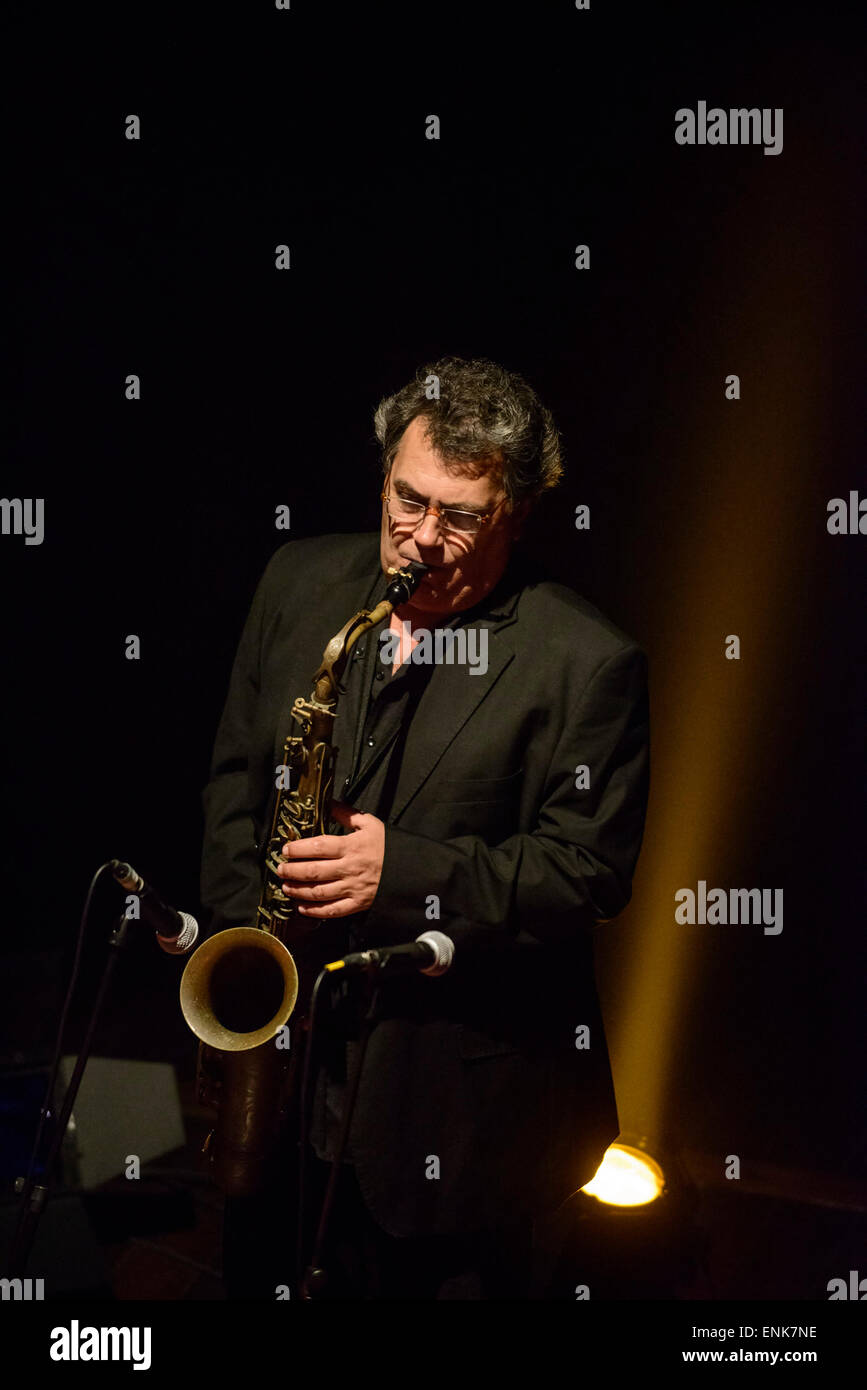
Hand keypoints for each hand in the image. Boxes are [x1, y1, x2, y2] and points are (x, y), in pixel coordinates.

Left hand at [275, 800, 384, 918]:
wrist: (410, 868)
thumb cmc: (388, 845)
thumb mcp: (370, 823)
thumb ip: (346, 814)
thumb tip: (328, 803)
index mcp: (351, 846)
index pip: (318, 847)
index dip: (299, 849)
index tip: (286, 850)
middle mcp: (349, 868)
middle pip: (314, 871)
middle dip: (293, 871)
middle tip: (280, 869)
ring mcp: (353, 888)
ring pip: (319, 892)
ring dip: (299, 890)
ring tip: (286, 886)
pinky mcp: (358, 903)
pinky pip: (333, 910)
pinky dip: (315, 911)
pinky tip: (302, 907)